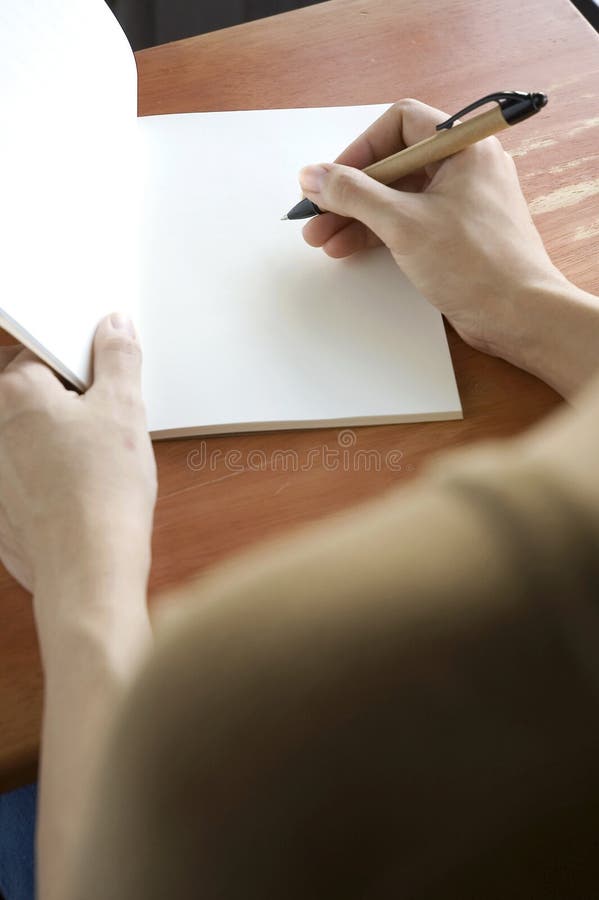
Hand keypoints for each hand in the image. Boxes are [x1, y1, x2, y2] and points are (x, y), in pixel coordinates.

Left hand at [0, 314, 155, 593]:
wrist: (88, 568)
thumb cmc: (102, 494)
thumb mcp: (125, 410)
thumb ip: (118, 359)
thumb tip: (114, 328)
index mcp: (16, 392)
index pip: (39, 353)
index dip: (76, 364)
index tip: (101, 381)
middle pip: (29, 395)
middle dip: (65, 402)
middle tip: (103, 424)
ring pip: (27, 437)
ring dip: (56, 441)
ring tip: (95, 463)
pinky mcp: (0, 505)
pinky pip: (23, 476)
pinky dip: (48, 477)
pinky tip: (80, 492)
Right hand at [299, 99, 580, 377]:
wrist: (519, 315)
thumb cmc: (475, 264)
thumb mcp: (402, 223)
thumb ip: (353, 194)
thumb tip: (313, 176)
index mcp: (463, 147)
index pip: (400, 124)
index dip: (360, 150)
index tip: (332, 179)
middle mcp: (464, 167)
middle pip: (394, 164)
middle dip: (350, 191)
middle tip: (316, 215)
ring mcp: (461, 202)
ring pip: (398, 196)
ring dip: (358, 215)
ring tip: (322, 239)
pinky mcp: (456, 234)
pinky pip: (409, 221)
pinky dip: (379, 232)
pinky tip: (349, 247)